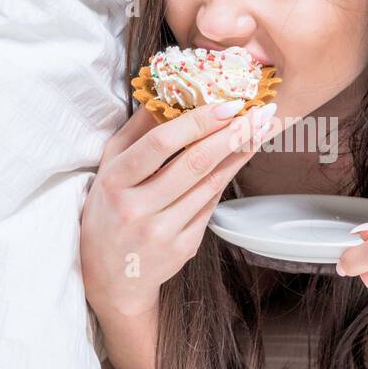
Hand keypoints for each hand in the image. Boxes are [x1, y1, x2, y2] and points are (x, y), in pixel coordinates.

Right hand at [81, 99, 277, 316]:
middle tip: (259, 112)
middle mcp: (137, 209)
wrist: (111, 277)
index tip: (226, 105)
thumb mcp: (109, 169)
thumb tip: (166, 91)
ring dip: (239, 154)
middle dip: (231, 135)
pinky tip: (240, 158)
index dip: (197, 122)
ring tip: (259, 130)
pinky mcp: (183, 248)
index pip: (160, 144)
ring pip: (210, 185)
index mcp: (114, 183)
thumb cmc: (108, 211)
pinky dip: (226, 179)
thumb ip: (136, 132)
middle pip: (193, 164)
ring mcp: (162, 231)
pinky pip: (211, 205)